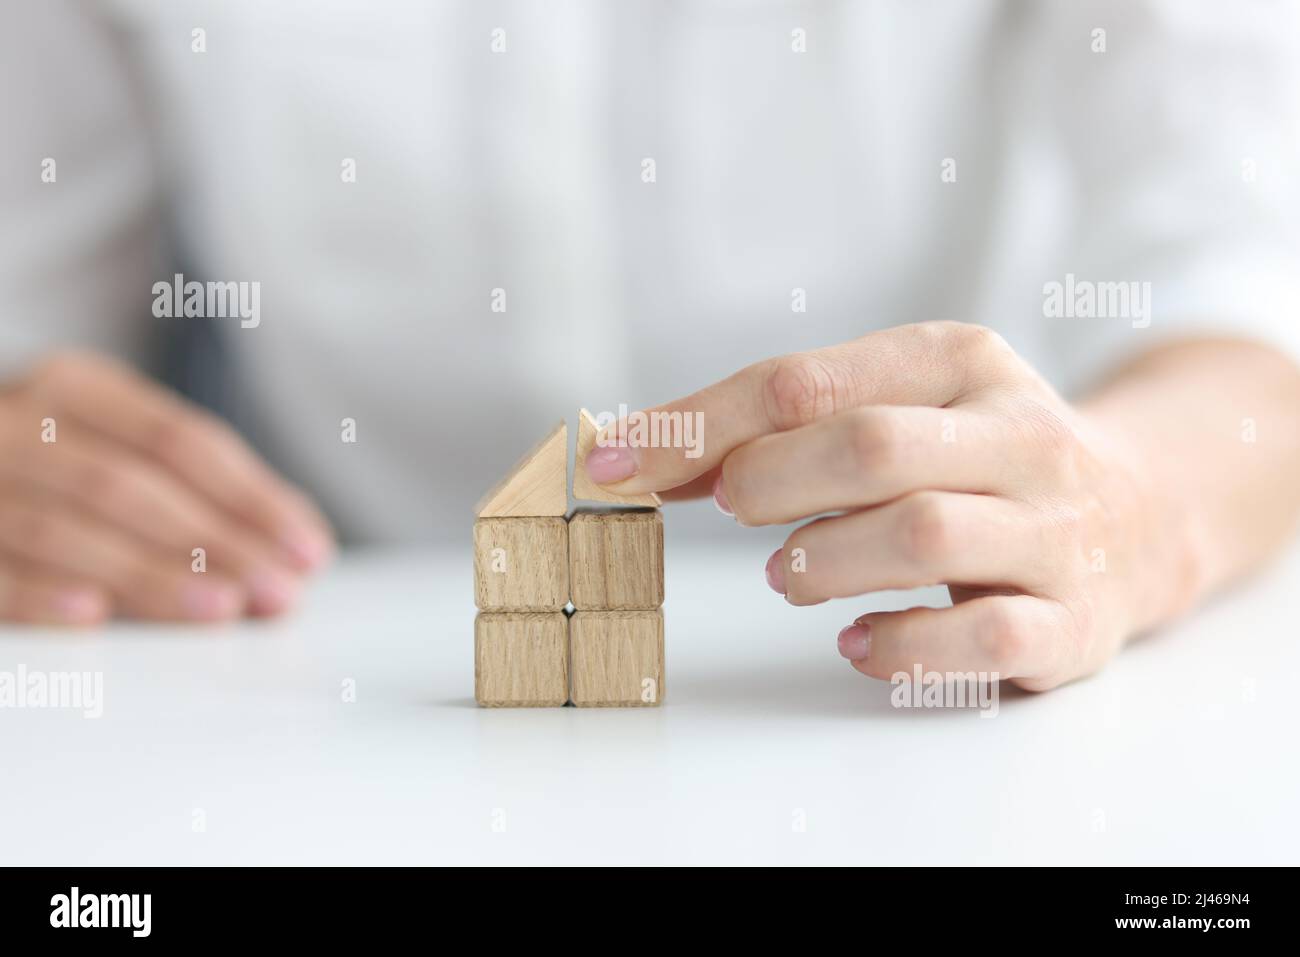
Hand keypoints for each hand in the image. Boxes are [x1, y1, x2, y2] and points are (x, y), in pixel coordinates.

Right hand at [0, 353, 333, 624]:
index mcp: (74, 387)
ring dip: (148, 572)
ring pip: (62, 526)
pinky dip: (36, 591)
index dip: (252, 497)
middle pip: (131, 484)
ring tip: (220, 610)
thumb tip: (297, 545)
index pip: (181, 441)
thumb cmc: (45, 472)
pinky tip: (92, 615)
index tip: (308, 550)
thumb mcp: (112, 450)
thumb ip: (195, 488)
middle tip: (278, 593)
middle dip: (215, 543)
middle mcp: (14, 421)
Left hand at [583, 322, 1201, 690]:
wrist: (1141, 513)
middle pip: (868, 446)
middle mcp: (1015, 433)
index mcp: (958, 361)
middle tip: (738, 515)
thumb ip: (785, 428)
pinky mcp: (1071, 620)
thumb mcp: (901, 406)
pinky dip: (899, 646)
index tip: (607, 465)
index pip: (806, 382)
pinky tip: (855, 640)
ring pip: (921, 534)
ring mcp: (1051, 529)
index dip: (694, 427)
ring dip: (824, 560)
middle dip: (771, 483)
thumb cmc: (980, 457)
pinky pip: (980, 638)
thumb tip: (644, 453)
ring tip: (790, 575)